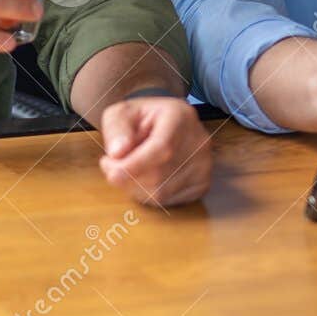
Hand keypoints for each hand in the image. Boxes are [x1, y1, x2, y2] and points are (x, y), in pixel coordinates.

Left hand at [97, 95, 212, 206]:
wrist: (164, 123)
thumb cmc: (140, 118)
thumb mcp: (121, 114)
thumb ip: (116, 129)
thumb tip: (117, 152)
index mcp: (180, 117)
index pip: (162, 148)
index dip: (135, 166)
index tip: (112, 173)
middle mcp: (199, 142)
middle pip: (159, 175)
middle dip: (128, 178)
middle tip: (112, 166)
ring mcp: (204, 165)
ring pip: (161, 193)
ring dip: (136, 188)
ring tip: (130, 169)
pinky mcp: (202, 184)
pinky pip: (168, 201)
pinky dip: (149, 195)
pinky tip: (147, 177)